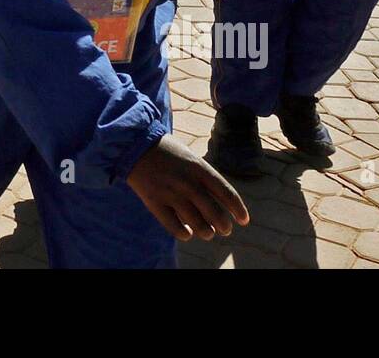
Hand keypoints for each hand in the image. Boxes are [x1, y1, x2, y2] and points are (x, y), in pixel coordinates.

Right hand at [127, 134, 248, 240]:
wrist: (134, 145)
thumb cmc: (167, 151)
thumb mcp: (190, 158)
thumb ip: (205, 178)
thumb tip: (218, 205)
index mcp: (199, 168)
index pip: (227, 193)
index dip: (239, 210)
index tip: (244, 221)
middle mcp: (188, 183)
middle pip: (215, 214)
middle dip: (224, 226)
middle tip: (225, 230)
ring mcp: (171, 194)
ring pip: (198, 225)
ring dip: (206, 232)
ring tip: (207, 232)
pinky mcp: (155, 203)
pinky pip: (175, 228)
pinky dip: (185, 234)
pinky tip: (187, 232)